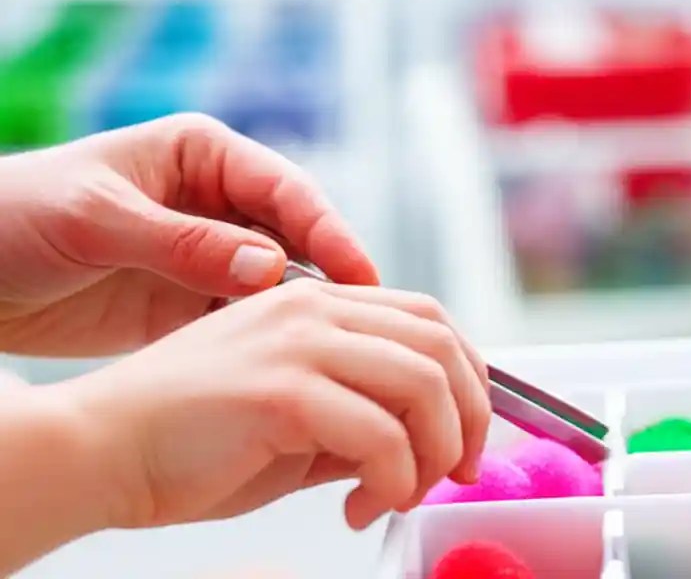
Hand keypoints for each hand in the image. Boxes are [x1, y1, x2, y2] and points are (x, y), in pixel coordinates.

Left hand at [0, 113, 377, 356]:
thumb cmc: (14, 216)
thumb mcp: (95, 220)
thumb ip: (183, 242)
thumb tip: (269, 268)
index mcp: (203, 156)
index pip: (286, 190)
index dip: (329, 231)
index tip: (360, 276)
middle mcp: (218, 201)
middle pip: (298, 239)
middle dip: (332, 278)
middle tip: (367, 324)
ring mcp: (209, 254)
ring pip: (281, 284)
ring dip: (308, 315)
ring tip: (341, 354)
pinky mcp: (192, 302)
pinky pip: (248, 320)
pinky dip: (272, 342)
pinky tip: (293, 369)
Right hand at [56, 279, 490, 532]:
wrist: (99, 452)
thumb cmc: (188, 442)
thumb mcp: (298, 419)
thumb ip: (362, 415)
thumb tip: (426, 444)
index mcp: (318, 305)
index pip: (430, 320)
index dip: (469, 377)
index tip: (467, 436)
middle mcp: (314, 309)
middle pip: (441, 345)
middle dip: (471, 416)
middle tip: (457, 472)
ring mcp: (297, 343)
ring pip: (424, 384)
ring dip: (435, 452)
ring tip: (401, 493)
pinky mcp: (282, 391)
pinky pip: (380, 435)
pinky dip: (392, 481)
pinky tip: (360, 506)